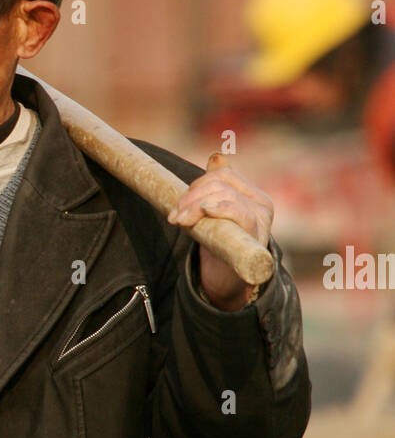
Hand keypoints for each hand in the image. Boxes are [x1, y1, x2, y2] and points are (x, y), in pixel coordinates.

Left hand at [167, 152, 273, 310]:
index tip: (178, 205)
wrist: (229, 282)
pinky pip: (239, 212)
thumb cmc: (221, 246)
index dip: (197, 184)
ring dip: (195, 206)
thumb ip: (215, 188)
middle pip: (221, 184)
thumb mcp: (214, 214)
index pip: (223, 175)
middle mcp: (261, 203)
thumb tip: (216, 156)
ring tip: (180, 221)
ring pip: (225, 196)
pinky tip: (205, 211)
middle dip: (191, 197)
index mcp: (252, 194)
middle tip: (174, 216)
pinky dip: (220, 208)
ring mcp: (262, 218)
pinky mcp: (258, 234)